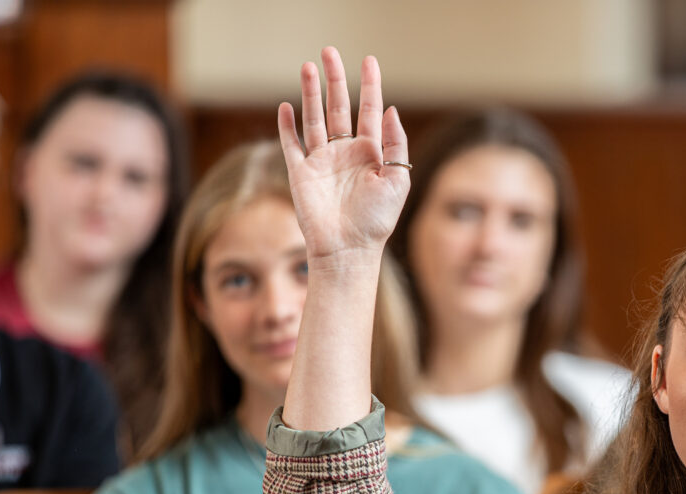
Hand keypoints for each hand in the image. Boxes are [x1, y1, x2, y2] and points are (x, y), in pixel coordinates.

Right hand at [277, 48, 409, 267]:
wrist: (348, 249)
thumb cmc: (377, 220)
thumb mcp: (398, 180)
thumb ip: (395, 145)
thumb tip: (391, 110)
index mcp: (370, 154)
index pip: (370, 111)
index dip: (370, 86)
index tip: (369, 61)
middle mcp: (345, 154)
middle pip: (338, 107)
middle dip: (335, 80)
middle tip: (330, 52)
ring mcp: (321, 162)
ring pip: (314, 119)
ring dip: (311, 93)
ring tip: (309, 66)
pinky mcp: (301, 174)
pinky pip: (291, 145)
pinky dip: (287, 125)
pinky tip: (286, 106)